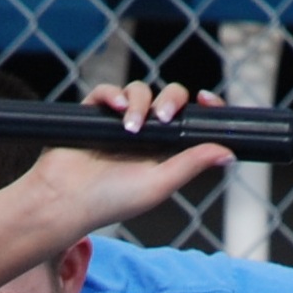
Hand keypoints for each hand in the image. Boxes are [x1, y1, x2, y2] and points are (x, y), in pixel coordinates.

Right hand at [24, 83, 228, 234]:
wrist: (64, 201)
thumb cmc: (110, 201)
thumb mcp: (160, 184)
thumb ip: (192, 164)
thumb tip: (229, 153)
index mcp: (163, 152)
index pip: (189, 121)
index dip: (202, 109)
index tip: (207, 100)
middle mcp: (143, 135)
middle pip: (167, 99)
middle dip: (170, 100)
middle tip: (163, 118)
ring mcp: (117, 124)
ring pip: (138, 91)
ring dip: (139, 102)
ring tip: (130, 127)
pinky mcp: (92, 115)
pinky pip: (106, 92)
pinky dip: (113, 94)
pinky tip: (116, 108)